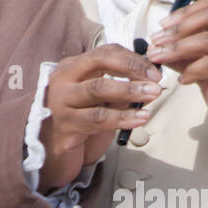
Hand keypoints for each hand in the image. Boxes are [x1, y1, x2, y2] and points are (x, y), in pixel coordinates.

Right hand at [37, 44, 162, 191]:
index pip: (104, 53)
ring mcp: (61, 103)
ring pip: (98, 89)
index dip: (132, 59)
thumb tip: (150, 81)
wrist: (52, 154)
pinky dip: (123, 118)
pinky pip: (98, 119)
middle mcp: (63, 81)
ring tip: (153, 94)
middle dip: (131, 68)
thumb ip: (120, 90)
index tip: (154, 70)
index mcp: (72, 69)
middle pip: (99, 62)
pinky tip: (140, 118)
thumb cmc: (80, 124)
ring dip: (129, 91)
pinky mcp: (66, 126)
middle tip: (155, 79)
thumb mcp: (100, 102)